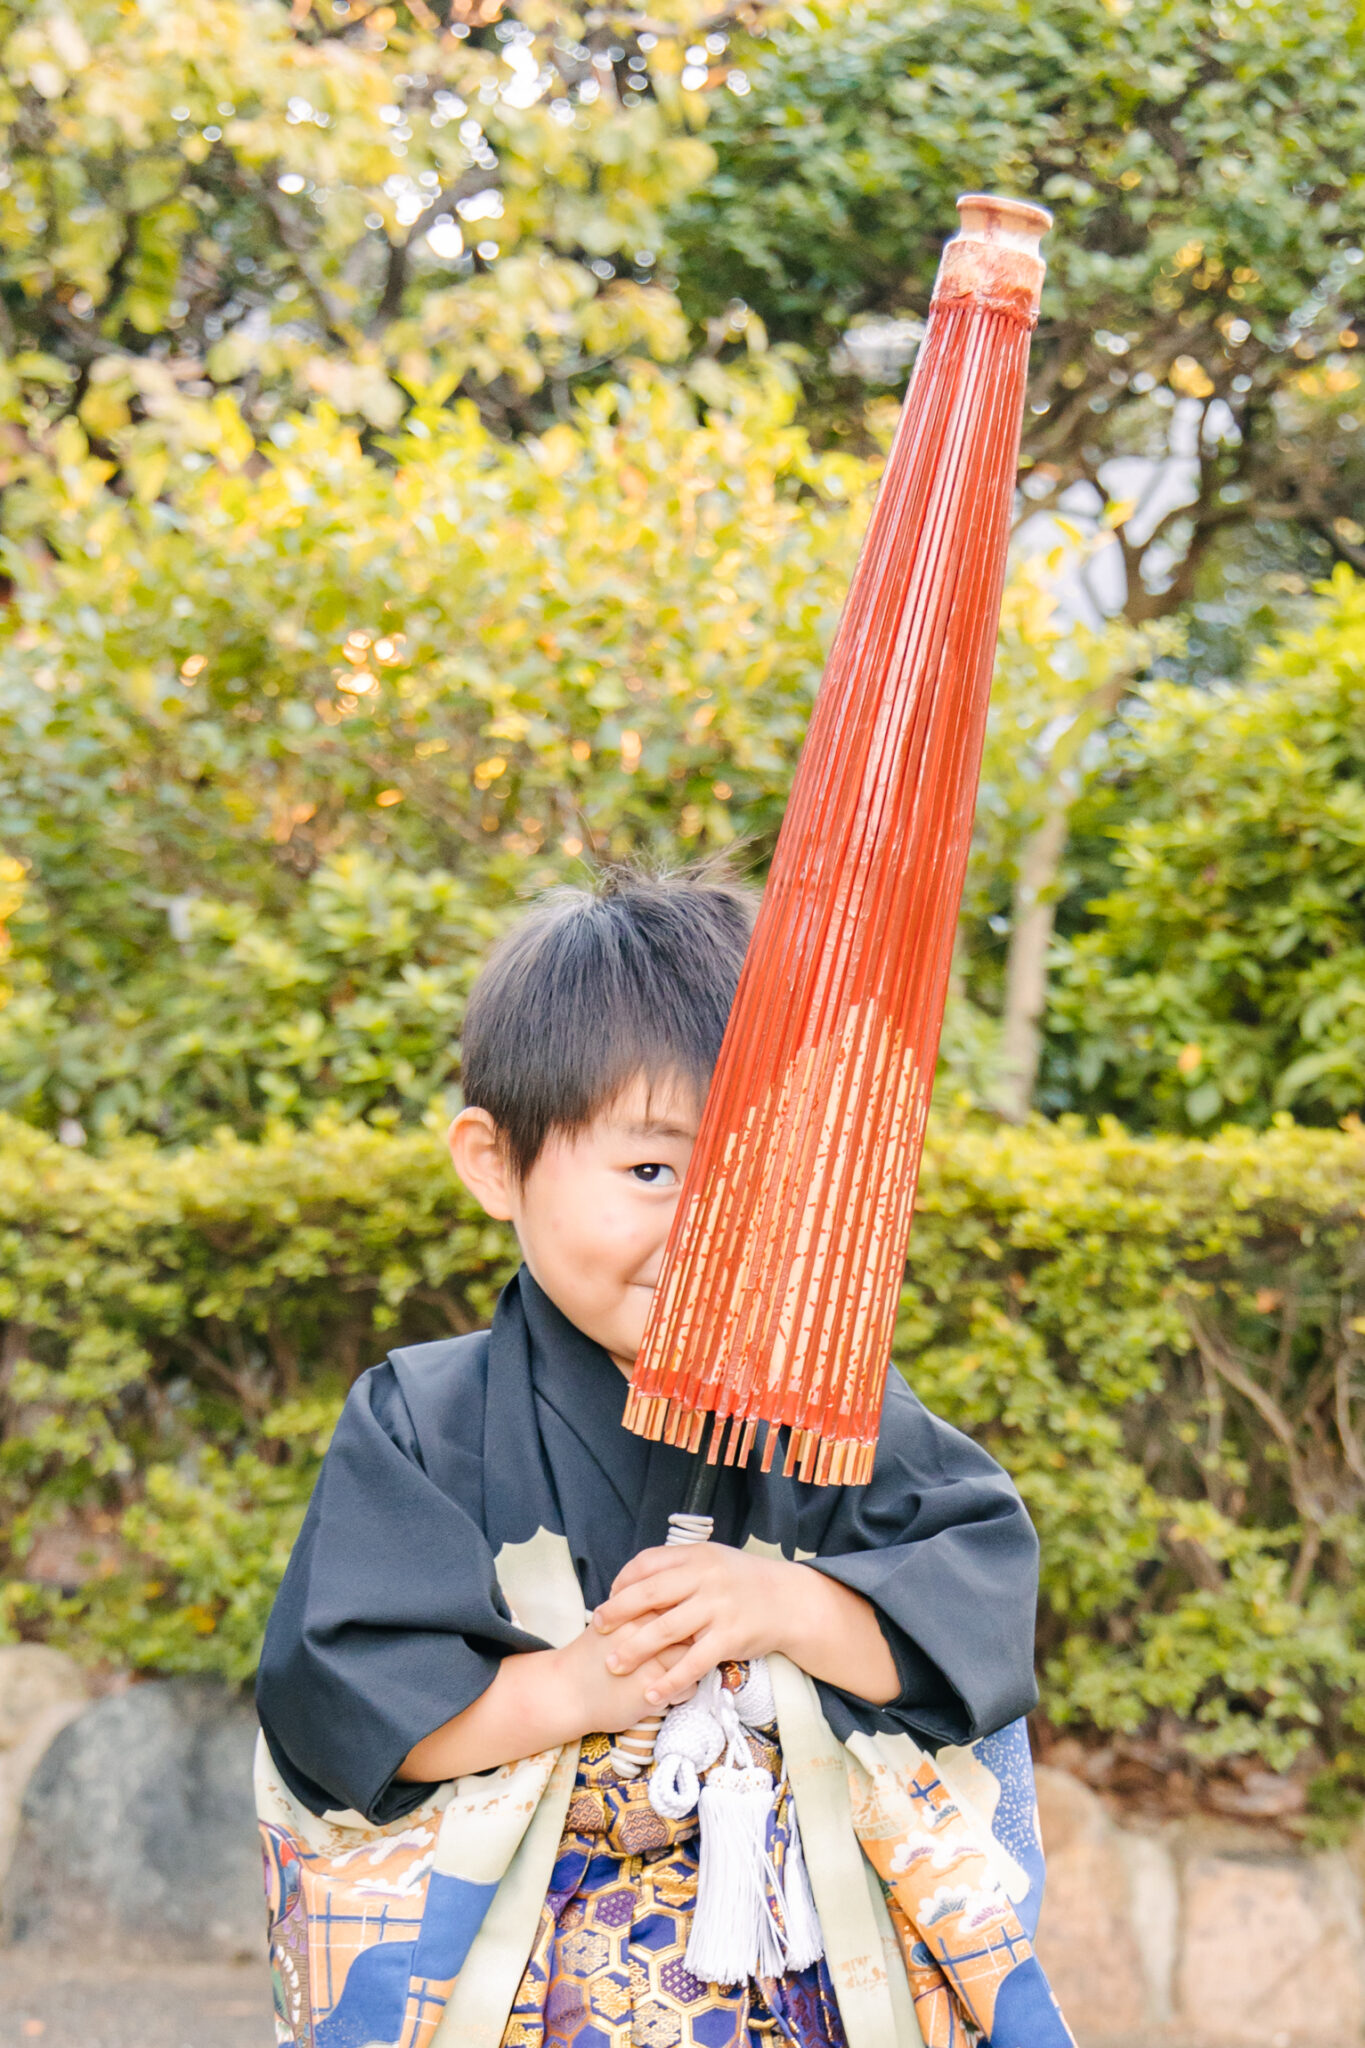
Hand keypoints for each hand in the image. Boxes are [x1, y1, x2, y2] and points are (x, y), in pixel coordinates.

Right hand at [553, 1618, 697, 1734]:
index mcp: (637, 1611)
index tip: (686, 1628)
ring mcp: (650, 1660)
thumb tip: (675, 1602)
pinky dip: (683, 1691)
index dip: (688, 1617)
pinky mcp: (651, 1689)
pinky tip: (668, 1693)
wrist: (567, 1691)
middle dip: (697, 1641)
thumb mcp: (614, 1621)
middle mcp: (646, 1631)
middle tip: (691, 1650)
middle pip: (692, 1630)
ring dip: (693, 1667)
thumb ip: (640, 1609)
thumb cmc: (592, 1655)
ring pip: (695, 1659)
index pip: (680, 1604)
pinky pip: (687, 1687)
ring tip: (680, 1672)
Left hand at [591, 1543, 801, 1708]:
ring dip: (635, 1649)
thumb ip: (679, 1567)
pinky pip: (693, 1663)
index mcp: (697, 1555)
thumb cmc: (744, 1582)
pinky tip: (652, 1693)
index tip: (609, 1598)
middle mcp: (705, 1578)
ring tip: (613, 1664)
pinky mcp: (730, 1637)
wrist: (790, 1601)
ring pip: (666, 1630)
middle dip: (618, 1612)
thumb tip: (635, 1581)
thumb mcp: (713, 1560)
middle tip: (597, 1628)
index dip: (623, 1581)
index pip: (648, 1563)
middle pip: (649, 1593)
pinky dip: (670, 1680)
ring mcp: (718, 1607)